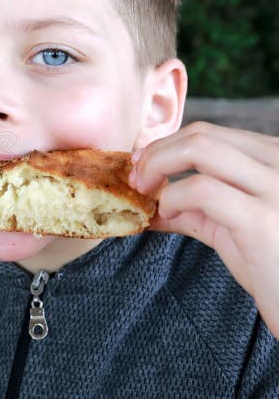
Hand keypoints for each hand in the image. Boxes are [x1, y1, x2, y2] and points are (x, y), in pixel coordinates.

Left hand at [129, 121, 278, 336]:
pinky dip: (172, 196)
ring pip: (199, 148)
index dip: (165, 146)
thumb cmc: (274, 266)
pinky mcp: (261, 218)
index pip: (209, 133)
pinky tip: (168, 213)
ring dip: (156, 166)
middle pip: (201, 134)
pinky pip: (201, 189)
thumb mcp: (232, 225)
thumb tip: (148, 203)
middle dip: (155, 153)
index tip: (140, 166)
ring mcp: (275, 186)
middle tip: (135, 180)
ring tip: (145, 193)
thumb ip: (195, 208)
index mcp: (275, 157)